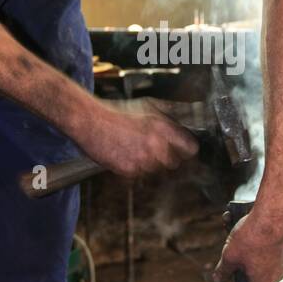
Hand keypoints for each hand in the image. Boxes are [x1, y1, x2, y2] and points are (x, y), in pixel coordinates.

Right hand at [75, 98, 198, 177]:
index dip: (188, 150)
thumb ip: (172, 112)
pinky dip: (134, 168)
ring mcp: (142, 160)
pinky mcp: (128, 171)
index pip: (191, 148)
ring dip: (149, 164)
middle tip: (153, 148)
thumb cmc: (117, 112)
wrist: (90, 121)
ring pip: (156, 171)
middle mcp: (156, 145)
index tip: (185, 151)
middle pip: (175, 163)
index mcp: (163, 127)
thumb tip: (192, 112)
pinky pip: (139, 176)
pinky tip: (125, 154)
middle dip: (167, 158)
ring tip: (135, 149)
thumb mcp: (149, 105)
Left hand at [210, 203, 282, 281]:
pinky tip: (246, 225)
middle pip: (261, 276)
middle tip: (235, 256)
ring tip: (235, 234)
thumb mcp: (230, 256)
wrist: (274, 213)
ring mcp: (282, 258)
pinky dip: (258, 237)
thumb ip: (223, 271)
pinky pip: (268, 244)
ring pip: (263, 257)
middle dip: (247, 267)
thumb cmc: (253, 238)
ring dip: (250, 249)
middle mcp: (277, 273)